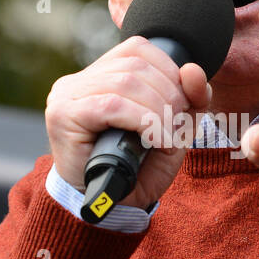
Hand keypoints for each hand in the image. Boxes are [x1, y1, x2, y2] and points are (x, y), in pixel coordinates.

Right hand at [45, 35, 210, 209]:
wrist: (111, 209)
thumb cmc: (138, 169)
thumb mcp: (174, 128)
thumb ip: (189, 98)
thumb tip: (194, 70)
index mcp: (100, 75)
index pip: (139, 48)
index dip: (169, 70)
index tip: (184, 102)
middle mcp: (78, 81)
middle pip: (135, 64)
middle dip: (168, 93)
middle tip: (178, 126)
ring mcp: (67, 96)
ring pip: (126, 83)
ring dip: (159, 111)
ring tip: (167, 138)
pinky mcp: (64, 115)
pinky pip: (112, 106)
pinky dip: (144, 122)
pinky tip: (156, 142)